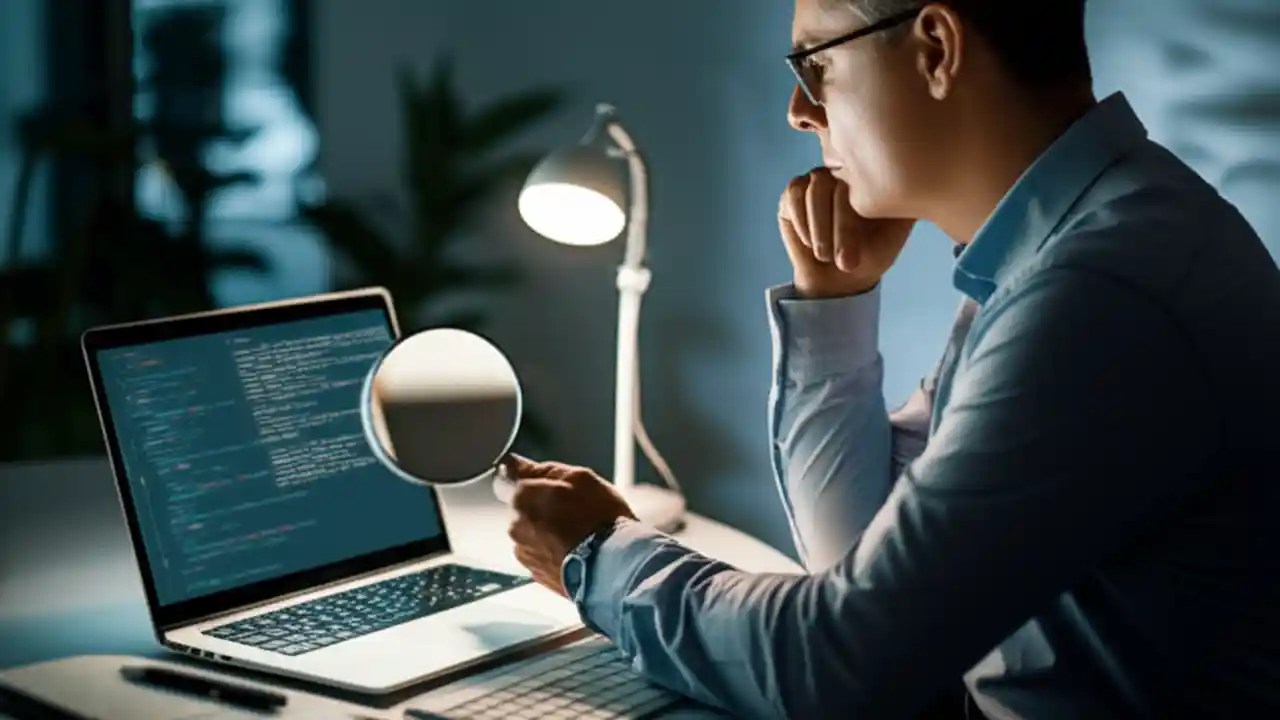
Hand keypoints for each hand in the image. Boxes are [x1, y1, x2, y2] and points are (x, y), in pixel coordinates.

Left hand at [506, 455, 636, 596]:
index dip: (533, 484)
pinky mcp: (538, 577)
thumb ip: (542, 470)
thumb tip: (516, 464)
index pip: (511, 482)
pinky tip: (578, 553)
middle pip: (524, 511)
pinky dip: (555, 554)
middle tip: (575, 511)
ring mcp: (525, 555)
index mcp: (522, 498)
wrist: (614, 566)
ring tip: (580, 536)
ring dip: (549, 534)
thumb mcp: (579, 478)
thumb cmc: (600, 519)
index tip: (551, 488)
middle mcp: (516, 528)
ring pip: (533, 536)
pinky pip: (543, 558)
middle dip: (543, 510)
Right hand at [779, 168, 914, 298]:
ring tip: (826, 255)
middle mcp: (841, 173)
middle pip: (832, 183)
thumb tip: (917, 179)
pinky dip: (802, 223)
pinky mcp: (792, 195)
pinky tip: (811, 243)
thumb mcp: (897, 231)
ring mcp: (815, 181)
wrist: (841, 280)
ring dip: (819, 229)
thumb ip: (905, 204)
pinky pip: (792, 197)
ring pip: (811, 190)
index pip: (861, 176)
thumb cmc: (871, 255)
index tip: (861, 249)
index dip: (857, 216)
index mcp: (868, 176)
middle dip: (839, 228)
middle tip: (846, 262)